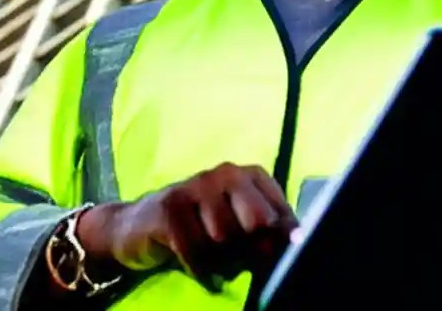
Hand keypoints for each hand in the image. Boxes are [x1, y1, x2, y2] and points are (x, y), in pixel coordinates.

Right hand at [76, 162, 297, 291]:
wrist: (141, 227)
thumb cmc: (201, 229)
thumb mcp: (241, 228)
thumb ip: (272, 232)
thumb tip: (300, 242)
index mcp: (252, 175)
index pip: (282, 217)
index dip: (278, 246)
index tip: (268, 258)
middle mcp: (227, 172)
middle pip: (258, 224)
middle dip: (249, 251)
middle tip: (235, 260)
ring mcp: (197, 185)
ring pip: (225, 238)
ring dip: (220, 262)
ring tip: (212, 259)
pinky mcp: (170, 205)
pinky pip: (196, 250)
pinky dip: (199, 269)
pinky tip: (197, 267)